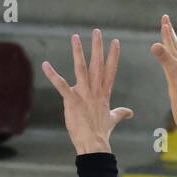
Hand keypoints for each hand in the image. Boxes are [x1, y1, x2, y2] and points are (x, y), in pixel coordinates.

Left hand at [41, 28, 133, 154]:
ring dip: (78, 52)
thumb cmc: (102, 133)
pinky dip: (53, 75)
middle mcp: (95, 91)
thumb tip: (130, 112)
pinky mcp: (72, 101)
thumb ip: (121, 113)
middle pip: (98, 64)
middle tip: (97, 31)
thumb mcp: (113, 119)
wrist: (94, 144)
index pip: (110, 70)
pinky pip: (61, 85)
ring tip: (75, 37)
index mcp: (104, 93)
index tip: (115, 42)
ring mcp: (84, 95)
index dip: (113, 56)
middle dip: (97, 47)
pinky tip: (45, 65)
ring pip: (81, 69)